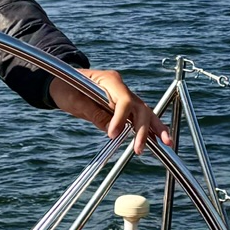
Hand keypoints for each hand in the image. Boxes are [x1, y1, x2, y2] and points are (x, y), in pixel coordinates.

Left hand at [50, 68, 167, 155]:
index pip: (123, 100)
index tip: (112, 135)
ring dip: (155, 129)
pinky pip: (139, 118)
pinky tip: (160, 141)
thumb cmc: (65, 87)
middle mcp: (122, 87)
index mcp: (110, 80)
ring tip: (167, 144)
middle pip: (139, 107)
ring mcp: (125, 97)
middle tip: (139, 148)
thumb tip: (111, 130)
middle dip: (143, 128)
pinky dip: (150, 130)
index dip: (120, 118)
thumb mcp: (73, 99)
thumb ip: (93, 112)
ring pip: (145, 113)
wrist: (61, 83)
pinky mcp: (124, 108)